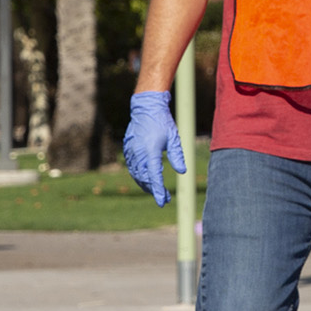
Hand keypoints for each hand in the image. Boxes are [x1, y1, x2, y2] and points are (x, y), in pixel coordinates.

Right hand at [122, 91, 185, 207]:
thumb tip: (182, 171)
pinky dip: (139, 176)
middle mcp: (138, 153)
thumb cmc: (162, 122)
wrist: (146, 108)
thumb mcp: (173, 138)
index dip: (159, 191)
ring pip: (137, 175)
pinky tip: (147, 178)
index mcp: (150, 151)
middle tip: (165, 198)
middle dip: (154, 190)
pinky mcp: (128, 149)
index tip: (163, 202)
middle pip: (144, 179)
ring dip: (146, 185)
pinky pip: (133, 167)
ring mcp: (131, 152)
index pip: (154, 177)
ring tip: (156, 190)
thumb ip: (177, 155)